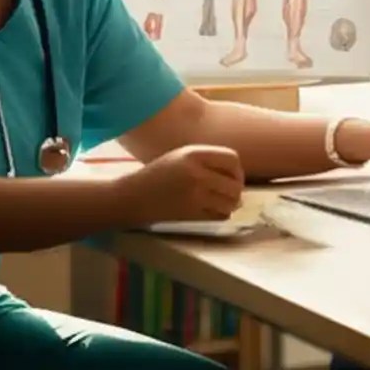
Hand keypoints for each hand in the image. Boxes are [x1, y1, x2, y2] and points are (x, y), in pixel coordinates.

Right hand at [113, 145, 244, 225]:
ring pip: (230, 202)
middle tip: (230, 194)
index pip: (232, 159)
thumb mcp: (181, 156)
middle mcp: (196, 173)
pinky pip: (220, 216)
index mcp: (194, 154)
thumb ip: (208, 160)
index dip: (237, 170)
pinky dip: (222, 214)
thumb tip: (238, 177)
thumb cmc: (158, 174)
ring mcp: (194, 195)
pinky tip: (214, 211)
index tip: (233, 177)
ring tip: (223, 203)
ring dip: (231, 204)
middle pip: (235, 183)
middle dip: (236, 190)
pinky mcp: (191, 214)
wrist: (132, 197)